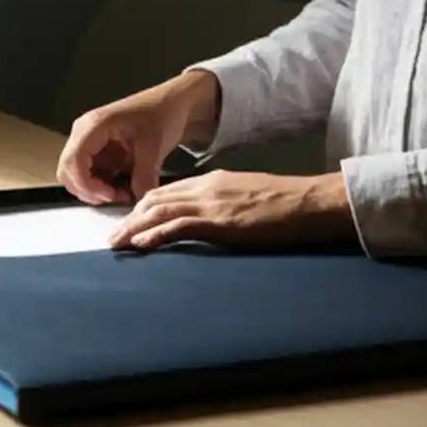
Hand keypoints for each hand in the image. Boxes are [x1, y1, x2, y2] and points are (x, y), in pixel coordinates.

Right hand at [57, 71, 220, 204]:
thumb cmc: (161, 113)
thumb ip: (144, 175)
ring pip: (76, 176)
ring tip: (124, 193)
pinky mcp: (98, 153)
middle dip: (89, 190)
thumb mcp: (154, 146)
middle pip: (68, 171)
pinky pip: (91, 176)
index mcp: (92, 126)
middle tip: (116, 197)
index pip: (73, 161)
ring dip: (96, 191)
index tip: (109, 196)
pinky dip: (104, 187)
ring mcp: (89, 144)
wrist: (172, 104)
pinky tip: (124, 187)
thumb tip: (138, 200)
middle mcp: (84, 134)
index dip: (86, 184)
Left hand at [107, 170, 357, 250]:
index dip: (142, 207)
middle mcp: (205, 188)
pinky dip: (156, 235)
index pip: (166, 191)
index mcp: (211, 181)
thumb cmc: (286, 203)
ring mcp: (212, 204)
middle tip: (114, 237)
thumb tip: (207, 221)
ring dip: (134, 229)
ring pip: (160, 212)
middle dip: (130, 218)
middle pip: (155, 199)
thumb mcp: (246, 197)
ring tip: (117, 244)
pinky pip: (179, 226)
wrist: (312, 201)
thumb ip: (222, 204)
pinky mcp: (221, 221)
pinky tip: (141, 245)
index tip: (128, 222)